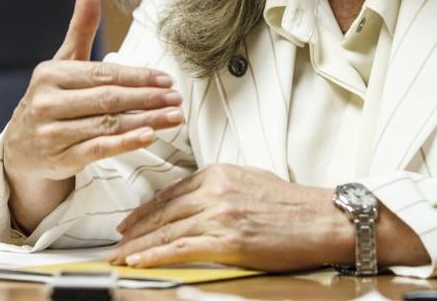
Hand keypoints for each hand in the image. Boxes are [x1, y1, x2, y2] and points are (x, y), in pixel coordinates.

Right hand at [1, 0, 182, 226]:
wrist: (20, 150)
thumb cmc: (51, 100)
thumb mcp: (62, 64)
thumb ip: (80, 30)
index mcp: (50, 75)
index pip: (102, 74)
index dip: (136, 76)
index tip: (165, 79)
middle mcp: (47, 103)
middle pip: (107, 99)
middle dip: (147, 98)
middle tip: (176, 98)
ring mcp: (51, 134)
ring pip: (107, 125)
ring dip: (146, 121)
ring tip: (174, 117)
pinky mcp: (59, 160)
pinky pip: (98, 150)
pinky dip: (125, 143)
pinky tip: (149, 136)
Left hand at [104, 164, 345, 270]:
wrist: (322, 219)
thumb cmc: (293, 205)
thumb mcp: (251, 181)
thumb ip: (221, 188)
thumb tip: (198, 201)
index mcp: (219, 173)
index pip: (171, 193)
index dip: (146, 210)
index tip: (129, 223)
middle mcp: (215, 190)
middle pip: (163, 212)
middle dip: (134, 230)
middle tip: (114, 244)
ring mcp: (220, 214)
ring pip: (167, 231)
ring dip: (137, 247)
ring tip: (118, 258)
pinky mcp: (227, 240)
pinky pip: (181, 249)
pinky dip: (155, 256)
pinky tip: (138, 263)